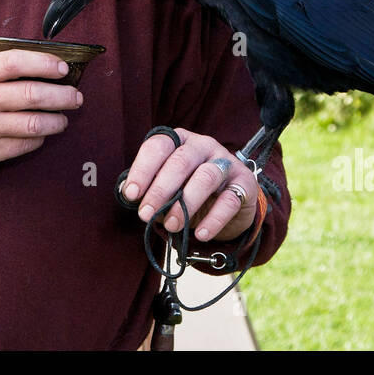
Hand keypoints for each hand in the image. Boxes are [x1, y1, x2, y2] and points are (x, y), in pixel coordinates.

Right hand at [0, 50, 82, 171]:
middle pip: (32, 95)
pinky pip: (24, 146)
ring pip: (34, 124)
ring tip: (64, 117)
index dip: (43, 63)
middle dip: (62, 95)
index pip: (15, 63)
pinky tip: (42, 133)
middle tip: (76, 96)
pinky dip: (39, 139)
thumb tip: (42, 67)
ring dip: (57, 120)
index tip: (62, 68)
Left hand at [119, 128, 257, 242]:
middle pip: (181, 161)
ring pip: (206, 177)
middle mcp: (203, 145)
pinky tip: (200, 234)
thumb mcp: (169, 186)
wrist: (231, 203)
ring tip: (172, 225)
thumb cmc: (190, 190)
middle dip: (160, 190)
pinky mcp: (245, 184)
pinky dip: (213, 219)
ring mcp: (226, 162)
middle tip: (146, 215)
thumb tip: (128, 193)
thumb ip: (150, 187)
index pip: (158, 146)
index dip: (142, 169)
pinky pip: (229, 201)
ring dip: (185, 204)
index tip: (131, 194)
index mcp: (180, 140)